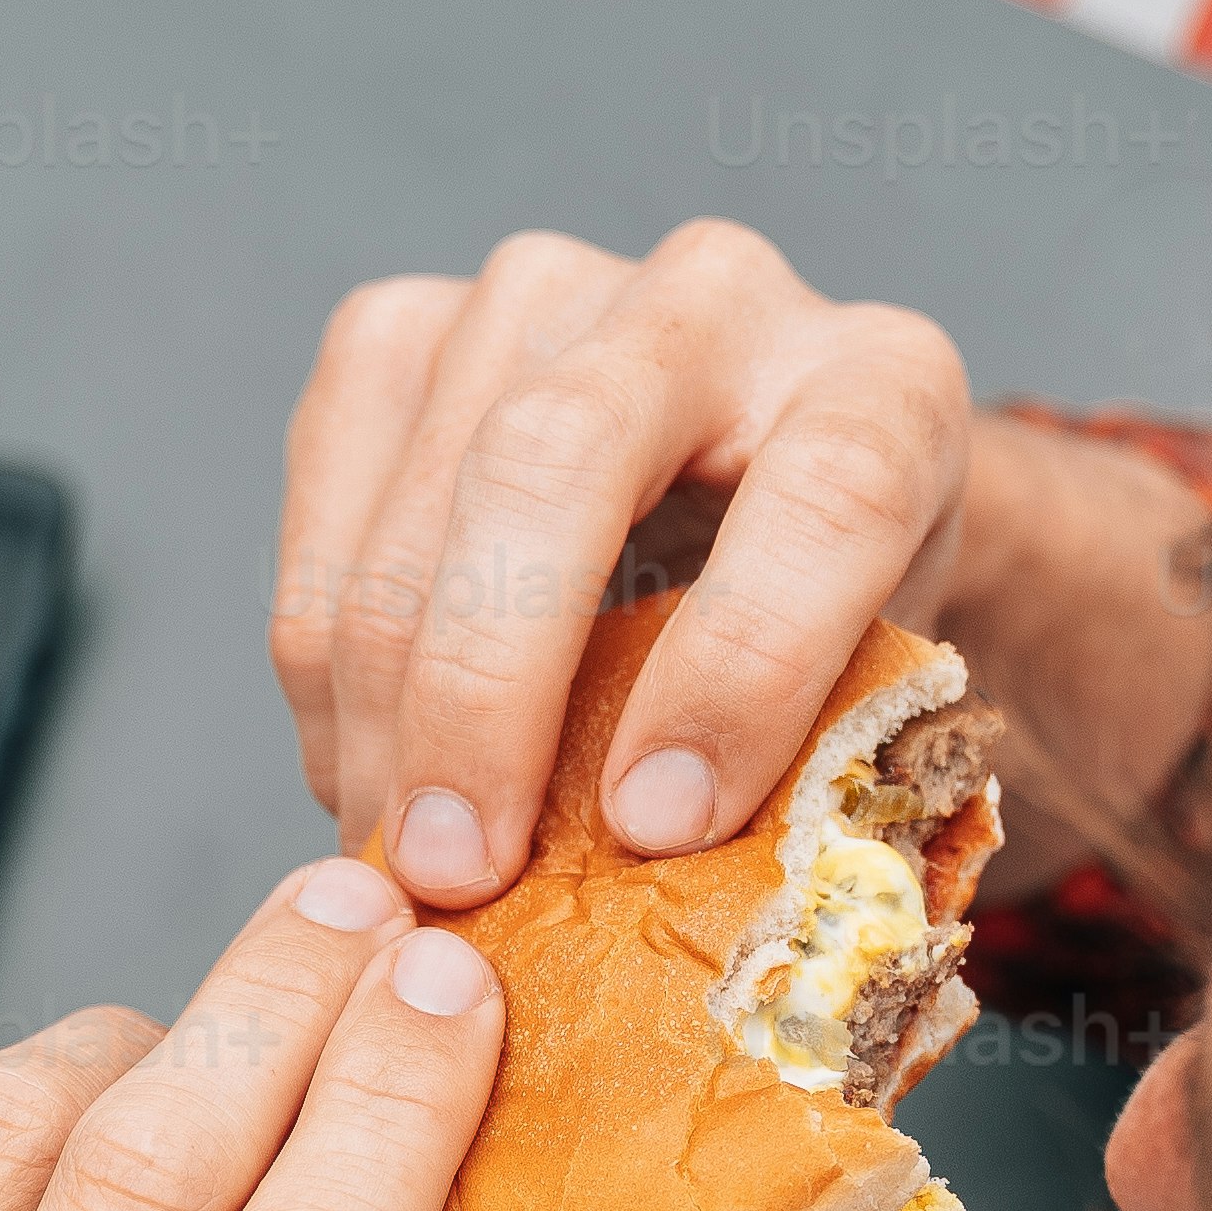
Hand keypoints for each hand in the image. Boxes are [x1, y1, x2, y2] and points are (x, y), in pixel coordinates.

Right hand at [273, 218, 973, 896]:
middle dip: (488, 689)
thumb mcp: (866, 697)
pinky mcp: (407, 321)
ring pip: (424, 491)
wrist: (749, 489)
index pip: (827, 497)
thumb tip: (680, 922)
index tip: (655, 830)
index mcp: (886, 385)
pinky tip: (367, 773)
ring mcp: (546, 287)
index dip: (741, 669)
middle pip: (561, 457)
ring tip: (400, 860)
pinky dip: (325, 667)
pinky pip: (328, 495)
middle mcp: (718, 296)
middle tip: (455, 872)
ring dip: (386, 706)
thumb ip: (807, 775)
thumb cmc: (817, 631)